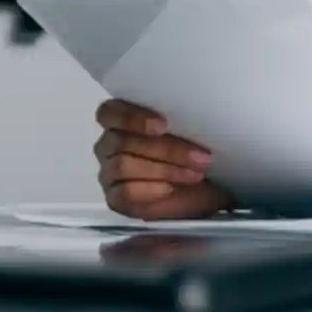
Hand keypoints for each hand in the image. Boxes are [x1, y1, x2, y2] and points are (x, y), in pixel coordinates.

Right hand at [94, 100, 233, 219]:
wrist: (203, 190)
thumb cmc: (192, 153)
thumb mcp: (193, 132)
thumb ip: (182, 120)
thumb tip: (194, 112)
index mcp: (120, 120)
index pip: (109, 112)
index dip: (131, 117)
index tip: (163, 125)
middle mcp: (109, 145)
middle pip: (122, 142)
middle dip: (166, 149)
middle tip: (200, 157)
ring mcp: (109, 173)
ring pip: (124, 166)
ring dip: (165, 170)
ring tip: (195, 174)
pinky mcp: (115, 199)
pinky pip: (125, 193)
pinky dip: (150, 190)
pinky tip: (170, 189)